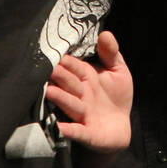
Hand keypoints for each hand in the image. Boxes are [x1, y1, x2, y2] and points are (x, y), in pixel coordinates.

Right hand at [45, 31, 132, 152]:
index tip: (53, 51)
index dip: (65, 59)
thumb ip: (111, 53)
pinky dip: (68, 130)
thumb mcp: (118, 71)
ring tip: (48, 92)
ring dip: (60, 98)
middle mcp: (80, 94)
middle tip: (47, 69)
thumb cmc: (115, 95)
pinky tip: (59, 128)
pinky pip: (76, 131)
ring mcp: (82, 114)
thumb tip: (106, 34)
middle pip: (68, 82)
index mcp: (86, 77)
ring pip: (69, 103)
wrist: (120, 127)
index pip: (73, 65)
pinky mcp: (87, 133)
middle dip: (58, 76)